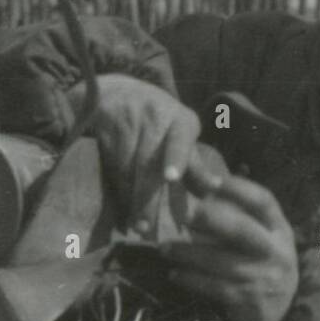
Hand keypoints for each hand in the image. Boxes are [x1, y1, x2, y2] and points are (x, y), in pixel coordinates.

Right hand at [72, 73, 201, 231]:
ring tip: (134, 223)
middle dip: (146, 200)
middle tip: (145, 229)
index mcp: (182, 122)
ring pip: (129, 168)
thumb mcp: (180, 137)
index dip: (175, 159)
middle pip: (149, 165)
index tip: (170, 177)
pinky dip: (117, 186)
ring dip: (130, 198)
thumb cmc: (158, 123)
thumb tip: (215, 187)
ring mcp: (129, 118)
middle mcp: (157, 116)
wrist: (115, 91)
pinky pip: (111, 163)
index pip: (179, 141)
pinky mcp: (104, 123)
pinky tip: (121, 203)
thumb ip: (194, 165)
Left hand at [157, 164, 299, 320]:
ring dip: (188, 254)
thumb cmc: (263, 266)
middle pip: (242, 230)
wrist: (283, 315)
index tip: (210, 180)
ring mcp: (262, 277)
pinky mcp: (248, 300)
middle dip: (211, 219)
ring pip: (221, 261)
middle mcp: (275, 251)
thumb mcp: (263, 240)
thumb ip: (239, 217)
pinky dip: (191, 280)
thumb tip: (199, 184)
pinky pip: (214, 287)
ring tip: (164, 248)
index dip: (238, 188)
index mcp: (279, 229)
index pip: (263, 201)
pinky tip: (174, 274)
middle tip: (182, 213)